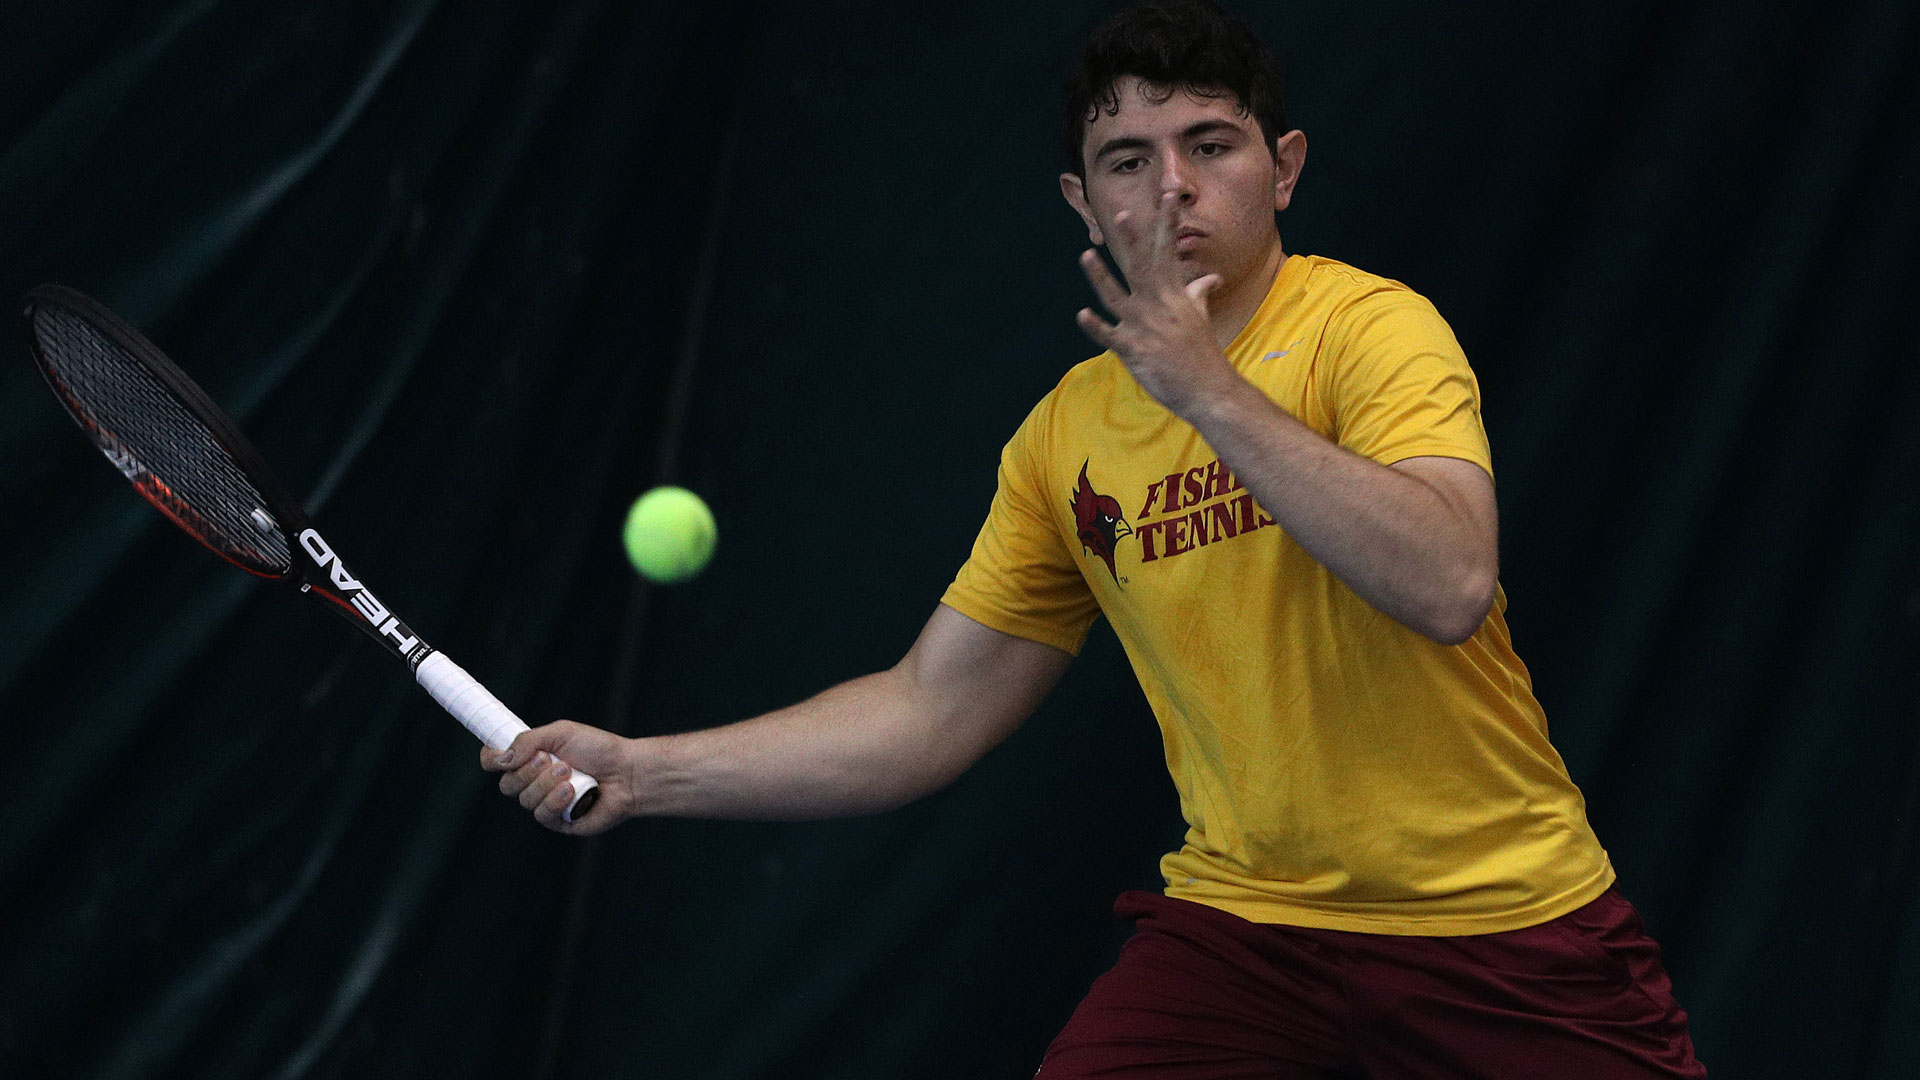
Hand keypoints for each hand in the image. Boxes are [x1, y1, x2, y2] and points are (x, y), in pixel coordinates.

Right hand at [480, 720, 633, 835]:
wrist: (628, 772)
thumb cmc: (599, 749)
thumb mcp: (562, 733)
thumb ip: (528, 741)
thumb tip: (501, 758)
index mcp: (531, 758)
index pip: (496, 762)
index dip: (491, 760)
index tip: (499, 756)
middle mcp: (534, 782)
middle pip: (507, 785)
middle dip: (527, 771)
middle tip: (550, 759)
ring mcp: (546, 802)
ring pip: (524, 800)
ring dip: (546, 784)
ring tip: (570, 773)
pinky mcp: (559, 821)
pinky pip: (542, 815)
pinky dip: (556, 801)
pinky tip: (572, 792)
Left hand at [1075, 190, 1232, 414]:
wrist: (1208, 389)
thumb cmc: (1203, 354)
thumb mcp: (1201, 318)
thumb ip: (1197, 294)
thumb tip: (1209, 278)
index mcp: (1175, 296)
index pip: (1169, 252)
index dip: (1166, 223)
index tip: (1167, 197)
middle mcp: (1159, 306)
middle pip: (1142, 266)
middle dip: (1131, 239)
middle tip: (1120, 214)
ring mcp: (1144, 328)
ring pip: (1117, 297)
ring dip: (1100, 277)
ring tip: (1086, 256)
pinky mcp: (1133, 350)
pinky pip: (1109, 336)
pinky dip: (1095, 327)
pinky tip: (1081, 314)